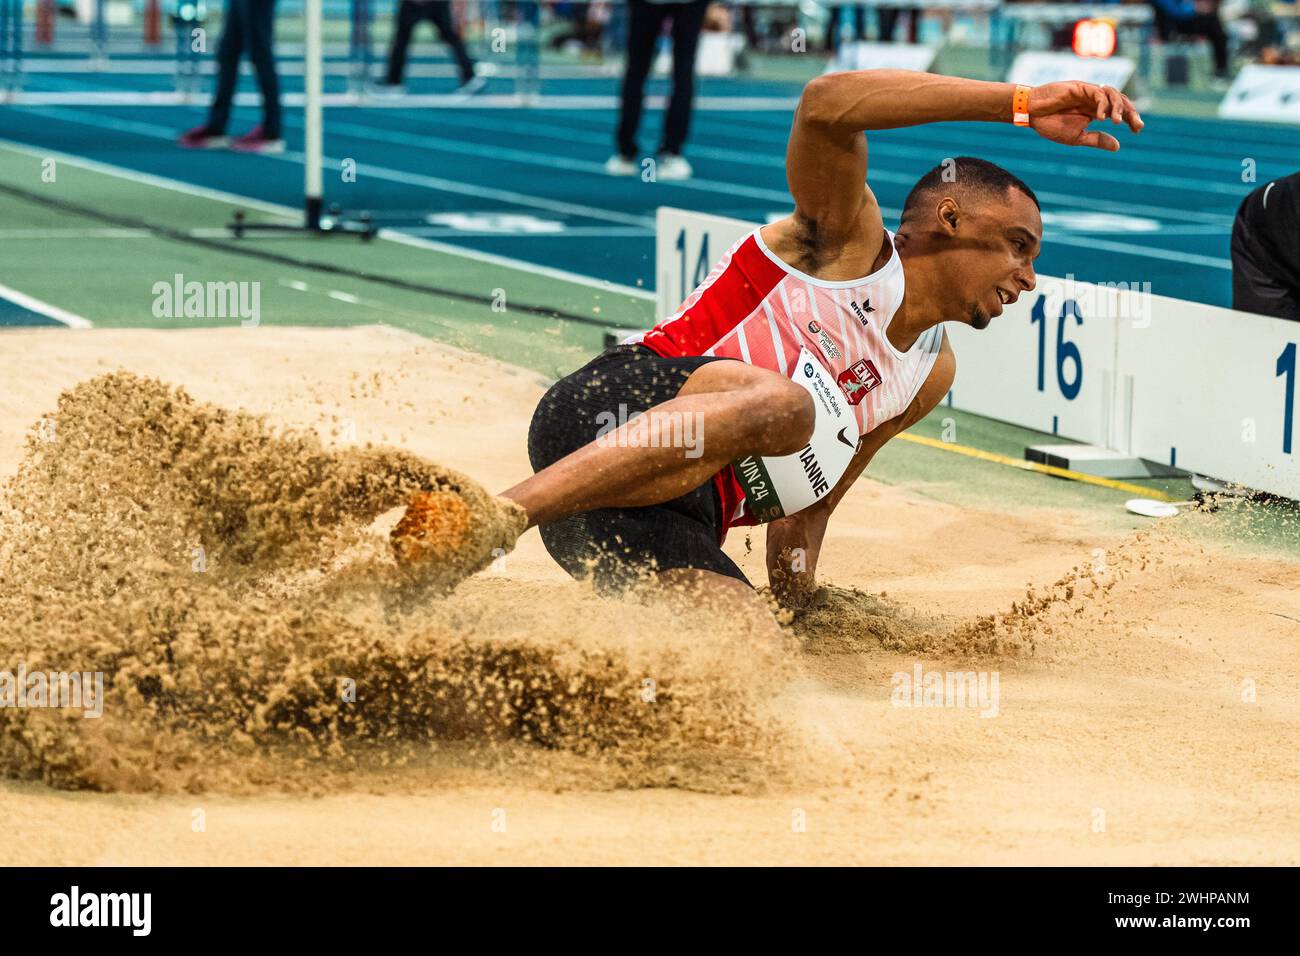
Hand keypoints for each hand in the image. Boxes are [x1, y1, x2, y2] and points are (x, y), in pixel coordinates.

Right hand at [1026, 81, 1143, 151]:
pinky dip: (1103, 104)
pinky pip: (1098, 93)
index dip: (1131, 119)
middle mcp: (1095, 100)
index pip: (1119, 112)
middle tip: (1137, 126)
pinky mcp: (1081, 87)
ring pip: (1113, 94)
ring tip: (1119, 122)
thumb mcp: (1077, 137)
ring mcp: (1089, 92)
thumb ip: (1096, 139)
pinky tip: (1102, 117)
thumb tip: (1118, 146)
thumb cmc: (1050, 124)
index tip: (1137, 131)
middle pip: (1121, 101)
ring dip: (1119, 106)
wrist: (1031, 114)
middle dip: (1131, 113)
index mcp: (1096, 110)